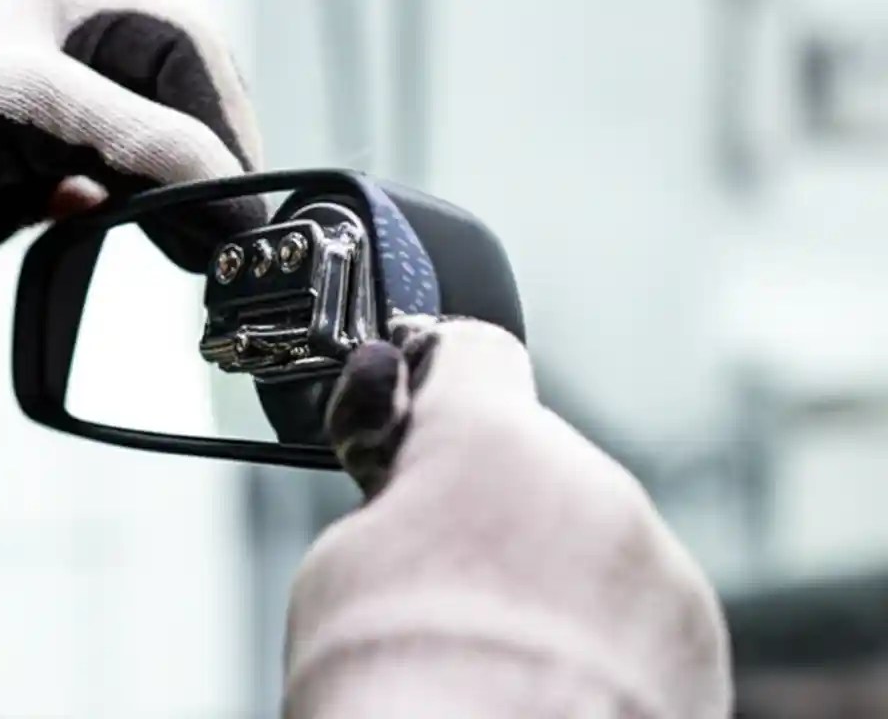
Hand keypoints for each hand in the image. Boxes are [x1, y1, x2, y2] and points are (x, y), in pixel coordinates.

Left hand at [0, 0, 261, 357]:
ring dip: (152, 198)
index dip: (227, 127)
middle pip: (177, 104)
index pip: (193, 51)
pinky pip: (99, 187)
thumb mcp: (34, 102)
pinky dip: (99, 210)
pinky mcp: (28, 157)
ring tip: (163, 241)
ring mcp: (49, 99)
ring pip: (144, 154)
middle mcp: (68, 36)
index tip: (245, 204)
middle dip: (196, 170)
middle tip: (218, 239)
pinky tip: (75, 213)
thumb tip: (235, 192)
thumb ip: (147, 142)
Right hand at [284, 317, 731, 716]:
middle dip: (485, 508)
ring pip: (589, 538)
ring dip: (546, 574)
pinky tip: (547, 688)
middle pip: (530, 463)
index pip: (471, 350)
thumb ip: (392, 501)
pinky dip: (595, 637)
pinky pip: (633, 607)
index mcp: (492, 440)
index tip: (407, 415)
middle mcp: (592, 483)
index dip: (427, 379)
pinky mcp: (698, 641)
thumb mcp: (338, 562)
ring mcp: (656, 564)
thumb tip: (415, 506)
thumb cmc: (392, 681)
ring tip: (492, 655)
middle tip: (434, 583)